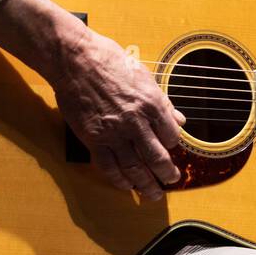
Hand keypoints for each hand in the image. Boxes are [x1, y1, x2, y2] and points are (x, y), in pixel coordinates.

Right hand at [49, 30, 185, 201]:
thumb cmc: (109, 61)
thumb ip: (163, 102)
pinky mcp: (93, 139)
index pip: (171, 135)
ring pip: (134, 168)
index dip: (174, 145)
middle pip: (157, 157)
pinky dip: (119, 180)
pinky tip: (126, 186)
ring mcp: (113, 133)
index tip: (172, 149)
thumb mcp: (145, 77)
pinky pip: (109, 167)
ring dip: (146, 185)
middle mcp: (135, 121)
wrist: (75, 61)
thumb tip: (179, 120)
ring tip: (154, 193)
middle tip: (172, 180)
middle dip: (167, 173)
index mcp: (151, 104)